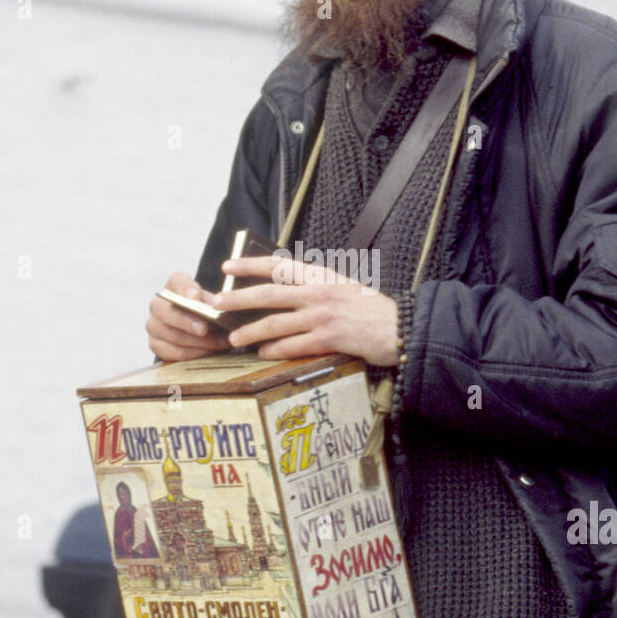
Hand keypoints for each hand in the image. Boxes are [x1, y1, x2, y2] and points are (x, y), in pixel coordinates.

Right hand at [146, 272, 230, 361]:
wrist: (198, 330)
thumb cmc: (207, 313)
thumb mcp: (212, 304)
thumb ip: (215, 305)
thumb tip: (223, 312)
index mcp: (173, 287)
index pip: (177, 282)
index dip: (185, 289)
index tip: (195, 296)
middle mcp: (158, 304)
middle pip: (166, 311)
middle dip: (186, 321)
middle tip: (204, 329)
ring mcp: (153, 325)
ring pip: (171, 334)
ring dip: (197, 341)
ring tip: (217, 343)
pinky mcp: (155, 345)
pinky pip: (172, 351)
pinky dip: (193, 353)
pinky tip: (209, 352)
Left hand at [213, 254, 398, 364]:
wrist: (399, 327)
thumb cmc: (371, 310)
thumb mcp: (342, 286)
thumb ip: (315, 286)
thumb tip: (285, 289)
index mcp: (320, 275)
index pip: (277, 265)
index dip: (249, 264)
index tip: (227, 266)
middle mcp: (317, 292)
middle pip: (268, 294)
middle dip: (238, 299)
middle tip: (218, 304)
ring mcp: (321, 316)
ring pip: (275, 324)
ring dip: (250, 332)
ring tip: (233, 338)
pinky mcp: (327, 339)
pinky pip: (292, 346)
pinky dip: (274, 350)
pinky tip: (263, 353)